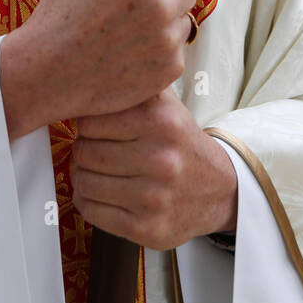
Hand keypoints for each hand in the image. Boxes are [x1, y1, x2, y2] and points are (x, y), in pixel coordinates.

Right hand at [0, 0, 202, 138]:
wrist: (49, 71)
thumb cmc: (62, 11)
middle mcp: (163, 5)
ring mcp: (168, 41)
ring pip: (182, 19)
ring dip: (165, 20)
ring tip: (127, 28)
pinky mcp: (169, 69)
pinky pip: (175, 49)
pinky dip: (158, 49)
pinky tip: (128, 50)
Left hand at [71, 88, 237, 248]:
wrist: (220, 191)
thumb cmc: (180, 143)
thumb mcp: (166, 105)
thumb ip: (133, 85)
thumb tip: (84, 72)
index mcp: (161, 121)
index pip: (89, 119)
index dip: (86, 123)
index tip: (95, 127)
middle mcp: (160, 159)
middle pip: (84, 150)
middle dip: (83, 149)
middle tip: (96, 150)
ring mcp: (153, 197)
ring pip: (83, 181)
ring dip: (83, 176)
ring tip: (98, 171)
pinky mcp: (146, 229)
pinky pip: (91, 210)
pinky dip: (88, 200)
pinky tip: (102, 193)